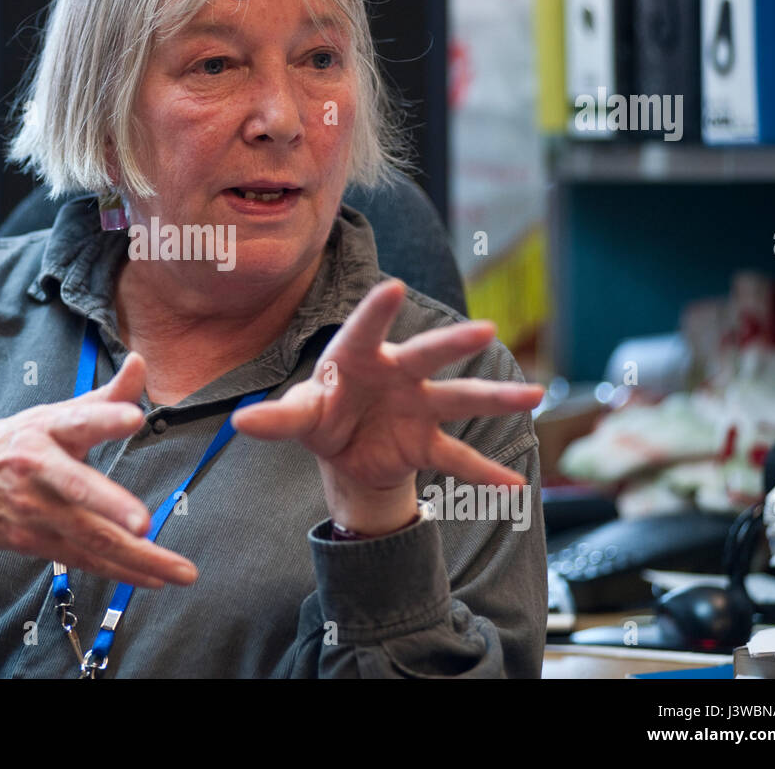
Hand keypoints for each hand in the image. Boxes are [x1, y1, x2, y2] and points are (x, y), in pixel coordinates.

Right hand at [0, 353, 197, 587]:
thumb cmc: (12, 445)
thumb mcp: (51, 415)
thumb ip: (104, 397)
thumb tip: (141, 362)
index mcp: (44, 429)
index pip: (78, 420)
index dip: (106, 418)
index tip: (133, 416)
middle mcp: (37, 469)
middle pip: (78, 488)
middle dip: (110, 505)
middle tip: (144, 522)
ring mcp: (33, 510)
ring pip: (89, 537)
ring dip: (138, 557)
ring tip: (180, 572)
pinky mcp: (33, 542)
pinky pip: (85, 560)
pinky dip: (122, 571)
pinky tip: (155, 578)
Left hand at [232, 279, 544, 534]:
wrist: (344, 450)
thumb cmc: (321, 413)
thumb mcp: (298, 416)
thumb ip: (276, 419)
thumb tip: (241, 421)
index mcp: (358, 357)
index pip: (366, 329)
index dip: (378, 311)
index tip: (394, 288)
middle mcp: (397, 374)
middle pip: (428, 356)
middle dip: (454, 345)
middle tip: (487, 329)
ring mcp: (417, 408)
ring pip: (459, 399)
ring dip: (495, 398)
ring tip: (534, 394)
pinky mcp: (425, 443)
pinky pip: (457, 460)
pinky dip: (483, 474)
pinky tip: (514, 487)